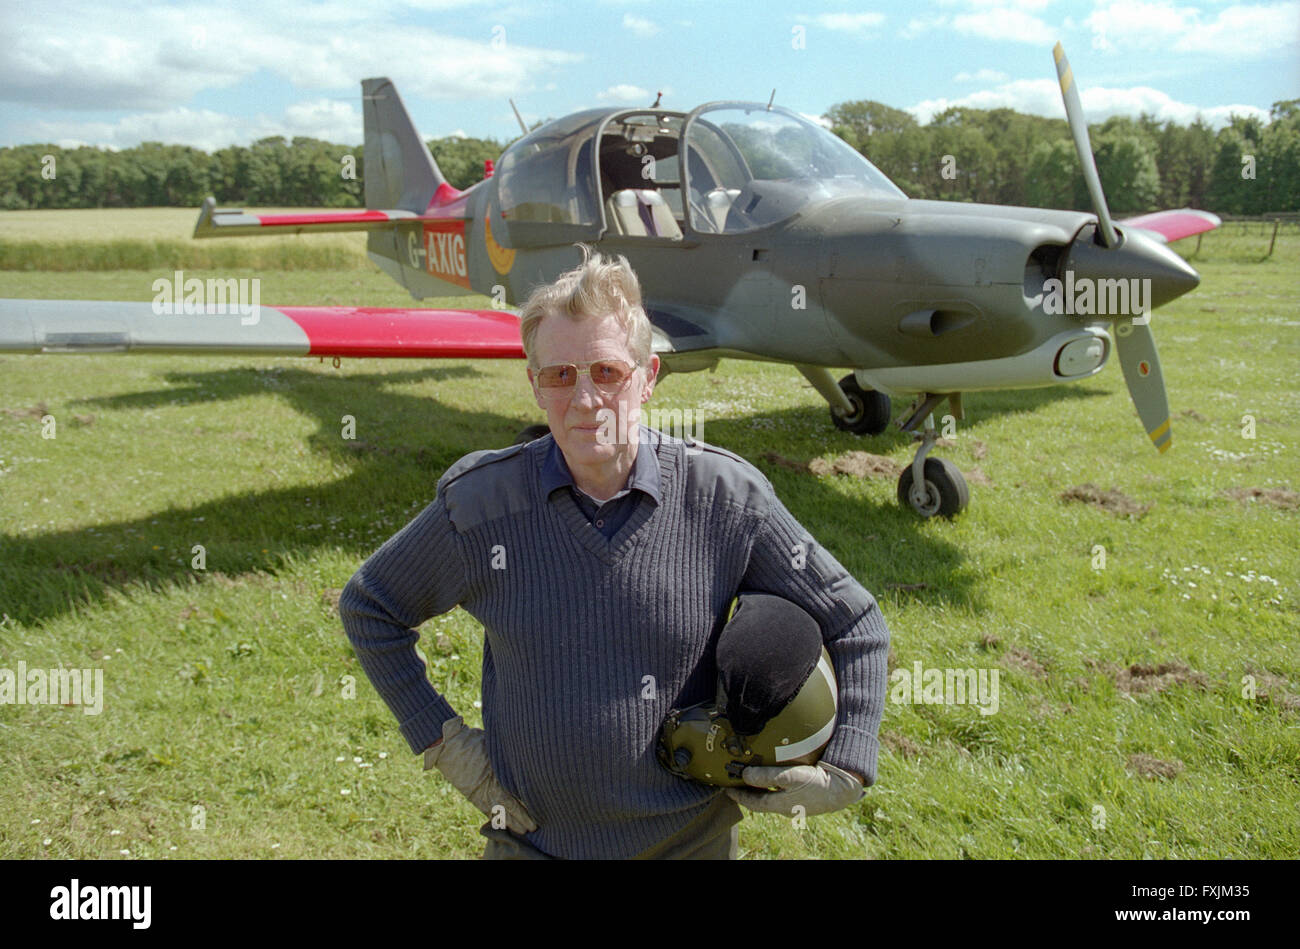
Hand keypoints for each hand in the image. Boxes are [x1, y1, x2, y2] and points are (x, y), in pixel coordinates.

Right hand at [423, 716, 537, 834]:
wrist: (448, 746)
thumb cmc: (472, 741)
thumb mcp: (493, 746)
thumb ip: (506, 756)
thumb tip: (522, 755)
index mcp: (496, 775)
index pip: (514, 796)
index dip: (525, 807)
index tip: (537, 812)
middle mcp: (489, 787)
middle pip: (508, 807)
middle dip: (521, 818)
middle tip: (533, 828)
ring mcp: (480, 793)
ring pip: (497, 812)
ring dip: (510, 822)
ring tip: (522, 831)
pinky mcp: (472, 796)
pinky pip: (486, 810)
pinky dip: (495, 819)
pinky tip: (502, 825)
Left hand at [725, 760, 864, 816]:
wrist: (843, 789)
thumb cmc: (817, 783)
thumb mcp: (790, 777)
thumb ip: (767, 776)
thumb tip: (745, 775)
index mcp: (779, 805)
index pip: (752, 802)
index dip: (738, 795)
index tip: (726, 787)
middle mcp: (785, 808)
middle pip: (760, 801)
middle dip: (748, 792)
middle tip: (736, 782)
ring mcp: (795, 804)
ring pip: (772, 797)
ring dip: (761, 788)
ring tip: (752, 778)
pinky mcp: (804, 797)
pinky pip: (783, 792)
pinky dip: (774, 785)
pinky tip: (776, 777)